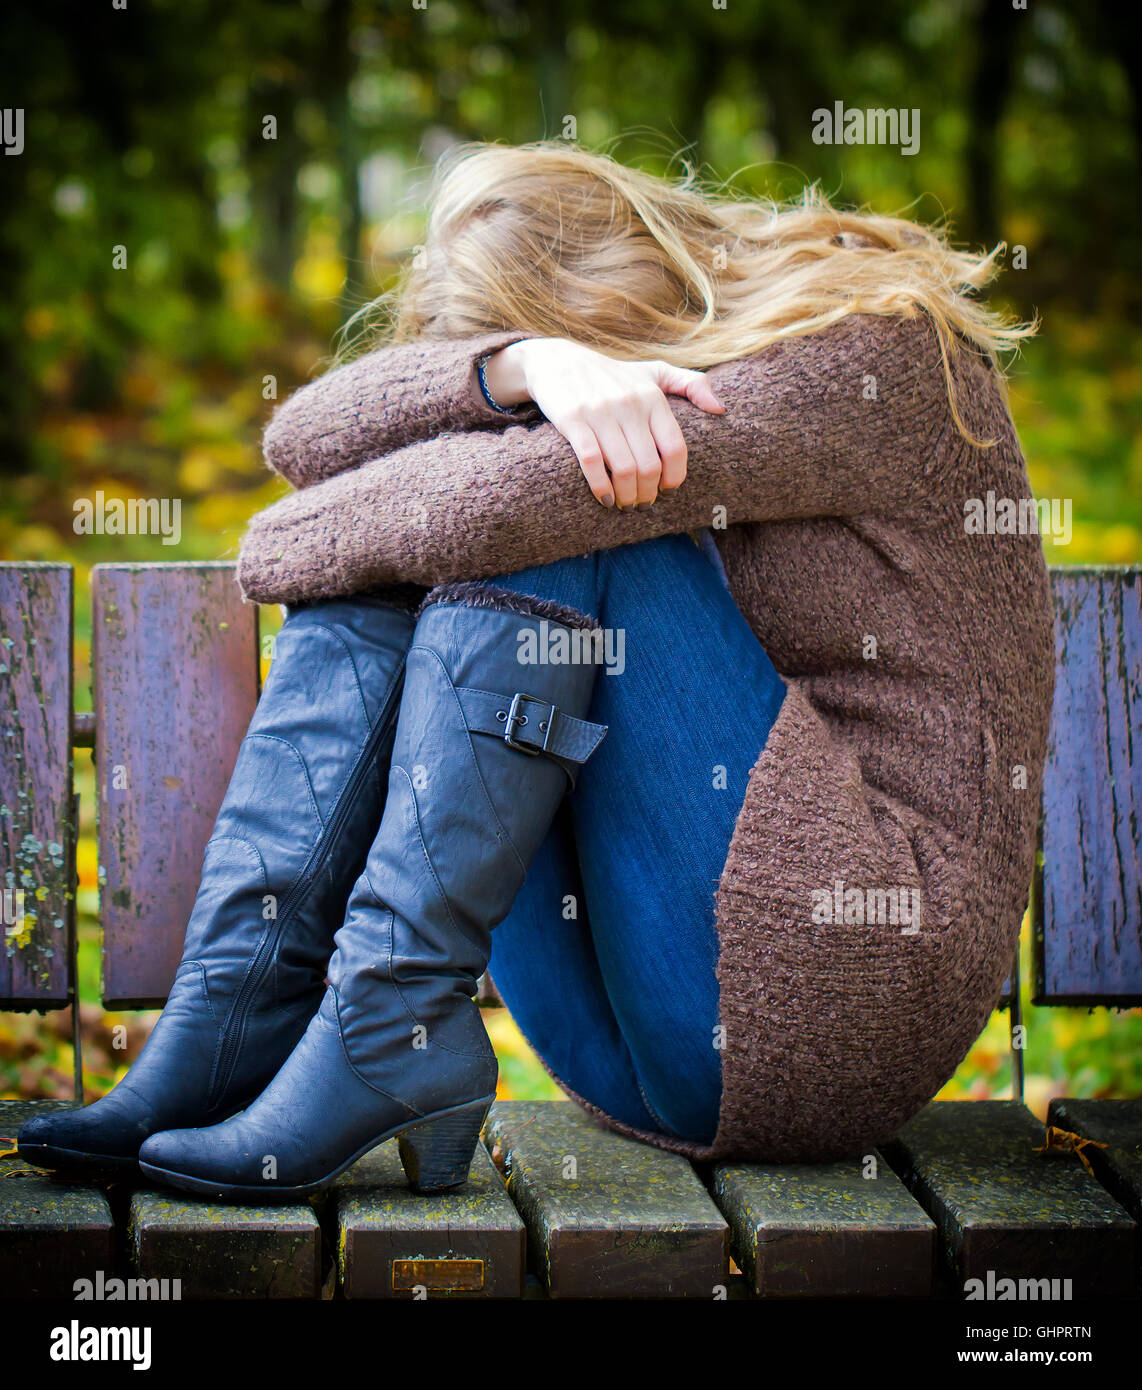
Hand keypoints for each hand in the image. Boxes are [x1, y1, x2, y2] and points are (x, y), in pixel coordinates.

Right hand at [482, 338, 725, 508]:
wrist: (557, 360)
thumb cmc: (612, 375)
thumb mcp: (653, 372)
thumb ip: (691, 384)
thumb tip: (721, 410)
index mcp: (652, 397)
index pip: (675, 448)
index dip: (674, 478)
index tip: (666, 490)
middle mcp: (629, 404)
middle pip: (649, 466)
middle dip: (648, 495)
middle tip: (642, 504)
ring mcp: (600, 412)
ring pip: (623, 469)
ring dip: (626, 496)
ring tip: (625, 504)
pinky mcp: (573, 420)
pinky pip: (591, 462)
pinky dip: (600, 487)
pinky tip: (605, 499)